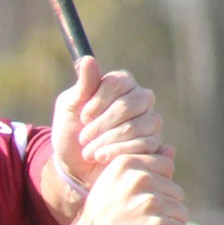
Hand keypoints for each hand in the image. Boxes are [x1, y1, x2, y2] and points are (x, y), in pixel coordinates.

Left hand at [51, 56, 167, 187]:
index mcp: (120, 84)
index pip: (118, 82)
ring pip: (140, 125)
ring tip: (89, 151)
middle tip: (83, 137)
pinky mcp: (154, 143)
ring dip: (109, 140)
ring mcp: (150, 121)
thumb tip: (88, 60)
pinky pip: (146, 144)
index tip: (83, 116)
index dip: (99, 101)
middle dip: (103, 123)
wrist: (74, 164)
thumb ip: (83, 85)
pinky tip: (102, 158)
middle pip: (131, 104)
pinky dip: (119, 152)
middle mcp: (140, 99)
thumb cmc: (71, 130)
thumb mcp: (69, 107)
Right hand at [62, 153, 187, 224]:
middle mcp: (138, 179)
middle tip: (134, 222)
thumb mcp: (112, 186)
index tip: (133, 203)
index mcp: (125, 164)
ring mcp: (150, 203)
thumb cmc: (99, 222)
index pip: (165, 167)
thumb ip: (140, 168)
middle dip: (163, 209)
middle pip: (175, 192)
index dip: (155, 188)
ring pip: (181, 213)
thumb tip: (170, 148)